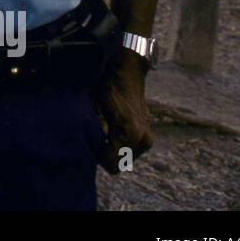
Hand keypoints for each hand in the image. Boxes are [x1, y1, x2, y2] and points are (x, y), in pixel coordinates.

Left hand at [92, 54, 151, 173]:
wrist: (127, 76)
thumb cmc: (107, 89)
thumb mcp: (94, 107)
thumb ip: (95, 130)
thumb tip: (93, 147)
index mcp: (129, 133)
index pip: (111, 164)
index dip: (98, 156)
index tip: (92, 141)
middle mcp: (142, 140)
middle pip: (118, 164)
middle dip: (105, 153)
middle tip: (97, 135)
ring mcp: (147, 140)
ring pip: (124, 159)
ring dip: (113, 150)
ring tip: (107, 131)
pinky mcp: (148, 139)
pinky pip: (130, 152)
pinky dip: (120, 146)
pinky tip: (114, 131)